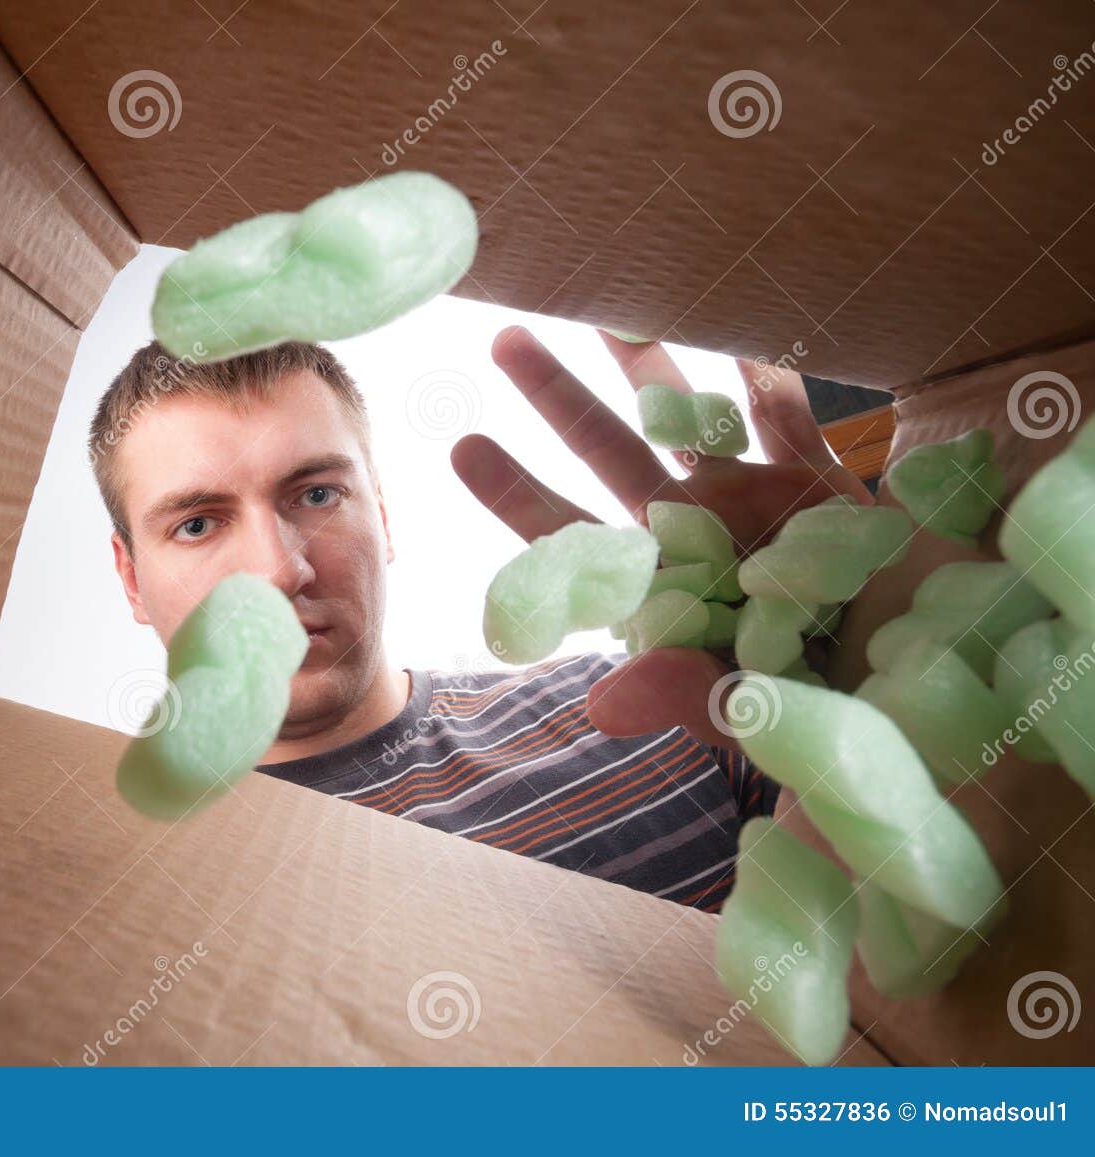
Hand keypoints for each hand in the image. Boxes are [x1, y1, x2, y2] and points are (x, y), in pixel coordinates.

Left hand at [451, 325, 870, 748]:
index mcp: (664, 594)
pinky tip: (736, 329)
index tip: (462, 445)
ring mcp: (756, 507)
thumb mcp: (758, 715)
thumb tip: (598, 706)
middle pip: (609, 458)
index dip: (517, 495)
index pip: (572, 540)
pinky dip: (763, 380)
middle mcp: (697, 539)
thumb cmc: (840, 723)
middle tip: (506, 339)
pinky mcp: (825, 489)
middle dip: (559, 401)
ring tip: (604, 308)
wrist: (947, 695)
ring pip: (687, 422)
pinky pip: (785, 420)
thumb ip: (681, 696)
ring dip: (646, 370)